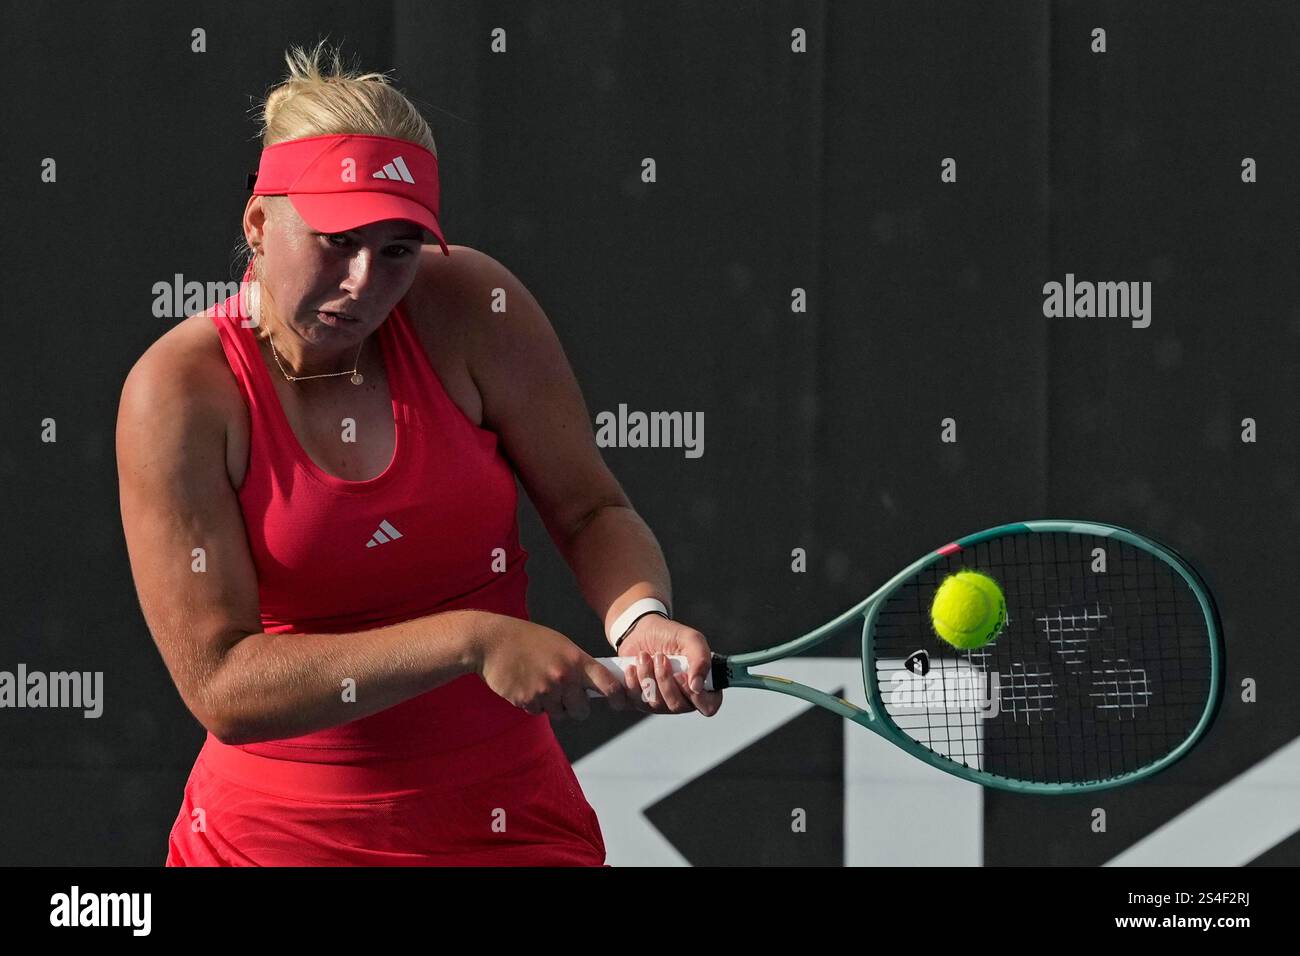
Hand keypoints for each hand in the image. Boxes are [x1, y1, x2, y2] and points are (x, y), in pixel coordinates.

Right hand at [475, 618, 631, 720]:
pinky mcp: (528, 700)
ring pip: (559, 713)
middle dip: (576, 707)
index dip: (619, 697)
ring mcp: (546, 690)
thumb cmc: (528, 640)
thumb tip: (594, 685)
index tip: (620, 703)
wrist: (493, 642)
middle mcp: (564, 677)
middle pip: (582, 710)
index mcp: (577, 660)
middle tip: (565, 695)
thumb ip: (577, 664)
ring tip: (538, 682)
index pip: (608, 684)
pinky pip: (538, 711)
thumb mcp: (560, 645)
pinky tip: (525, 684)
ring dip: (552, 705)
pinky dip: (533, 703)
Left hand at [615, 615, 723, 716]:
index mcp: (701, 686)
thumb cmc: (670, 636)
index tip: (681, 675)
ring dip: (647, 676)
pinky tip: (631, 667)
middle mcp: (683, 699)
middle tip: (660, 657)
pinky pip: (634, 702)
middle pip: (677, 706)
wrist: (641, 631)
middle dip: (665, 679)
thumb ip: (701, 659)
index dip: (696, 697)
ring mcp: (660, 703)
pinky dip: (631, 683)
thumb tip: (698, 686)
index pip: (708, 706)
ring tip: (644, 656)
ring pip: (654, 703)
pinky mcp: (639, 702)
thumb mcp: (691, 640)